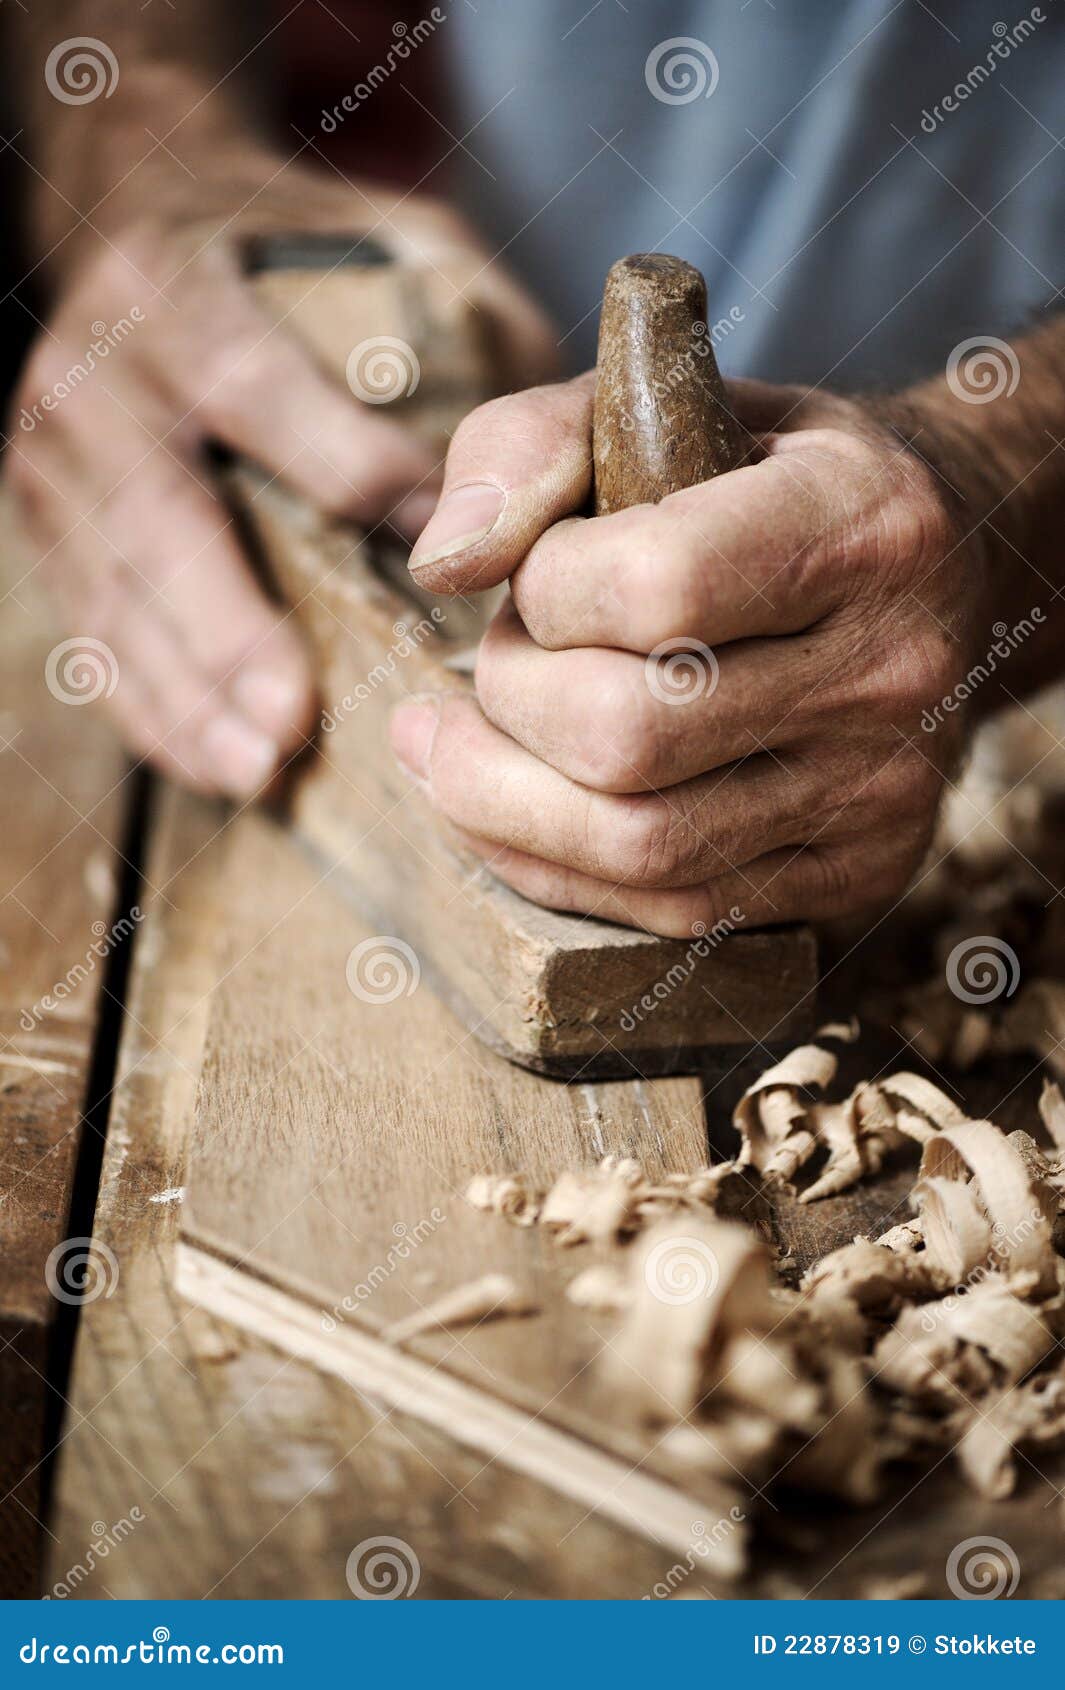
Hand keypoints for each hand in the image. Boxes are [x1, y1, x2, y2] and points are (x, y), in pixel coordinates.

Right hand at [6, 151, 555, 796]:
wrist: (129, 216)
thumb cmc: (275, 247)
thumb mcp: (357, 233)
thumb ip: (442, 317)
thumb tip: (531, 467)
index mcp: (181, 298)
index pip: (263, 397)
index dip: (350, 477)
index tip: (438, 564)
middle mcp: (100, 379)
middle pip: (164, 521)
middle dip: (229, 631)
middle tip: (293, 722)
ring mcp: (55, 461)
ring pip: (118, 598)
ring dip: (190, 698)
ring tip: (261, 771)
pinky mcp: (45, 527)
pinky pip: (91, 634)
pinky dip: (151, 710)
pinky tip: (215, 764)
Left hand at [390, 374, 996, 937]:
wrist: (934, 567)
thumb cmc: (757, 479)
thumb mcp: (656, 407)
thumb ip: (525, 448)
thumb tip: (443, 567)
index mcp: (860, 521)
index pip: (653, 587)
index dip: (543, 588)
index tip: (536, 571)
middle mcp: (892, 667)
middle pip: (629, 737)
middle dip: (510, 699)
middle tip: (500, 658)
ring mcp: (884, 787)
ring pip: (642, 847)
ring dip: (502, 801)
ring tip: (450, 742)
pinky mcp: (862, 871)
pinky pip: (675, 911)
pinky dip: (554, 867)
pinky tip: (506, 807)